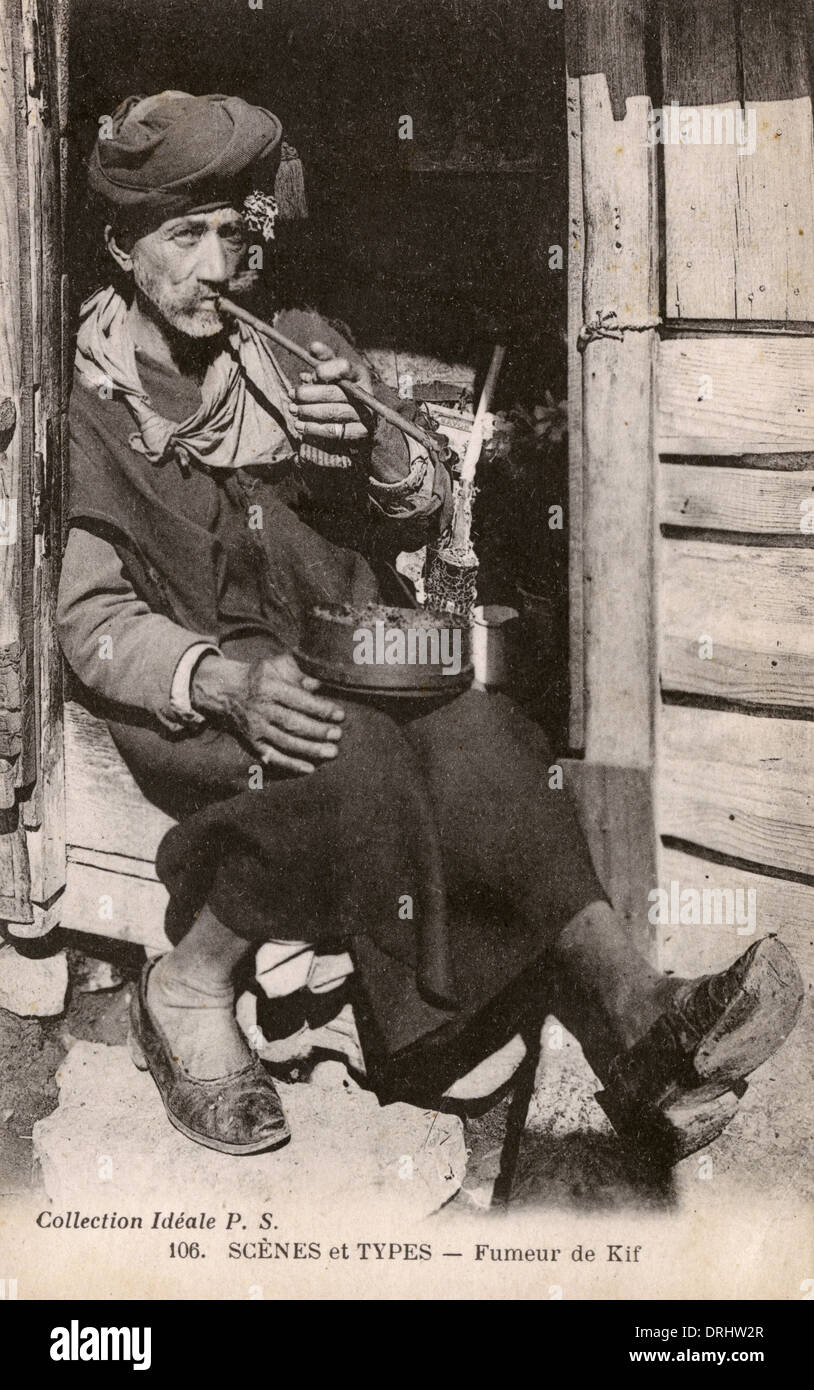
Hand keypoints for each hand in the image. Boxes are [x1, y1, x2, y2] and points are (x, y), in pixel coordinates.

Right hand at [191, 652, 344, 773]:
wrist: (226, 689)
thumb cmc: (260, 676)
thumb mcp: (277, 666)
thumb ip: (300, 673)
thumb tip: (321, 684)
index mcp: (270, 687)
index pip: (299, 700)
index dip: (321, 709)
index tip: (340, 715)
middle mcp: (262, 709)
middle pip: (293, 723)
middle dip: (318, 731)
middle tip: (338, 735)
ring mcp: (256, 727)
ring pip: (285, 742)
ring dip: (310, 749)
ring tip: (331, 752)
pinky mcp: (252, 742)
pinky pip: (272, 756)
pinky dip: (290, 764)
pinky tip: (309, 768)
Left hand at [289, 341, 373, 445]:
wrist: (357, 420)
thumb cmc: (339, 390)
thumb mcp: (333, 372)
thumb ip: (324, 359)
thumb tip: (313, 347)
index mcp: (359, 374)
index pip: (343, 367)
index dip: (326, 370)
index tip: (313, 374)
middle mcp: (366, 394)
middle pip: (335, 392)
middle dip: (309, 394)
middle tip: (293, 394)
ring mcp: (365, 415)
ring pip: (332, 413)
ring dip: (308, 411)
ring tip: (293, 409)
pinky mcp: (359, 433)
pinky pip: (333, 431)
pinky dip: (313, 428)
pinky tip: (299, 426)